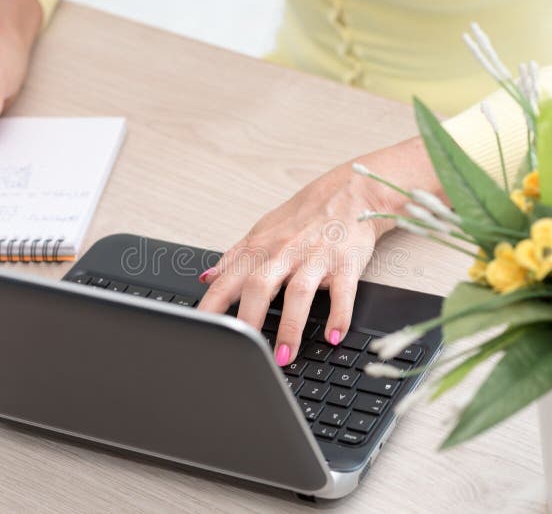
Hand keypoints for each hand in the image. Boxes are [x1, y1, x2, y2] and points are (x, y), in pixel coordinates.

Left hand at [197, 138, 440, 364]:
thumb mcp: (263, 231)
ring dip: (290, 328)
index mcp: (261, 249)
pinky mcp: (345, 263)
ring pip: (299, 293)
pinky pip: (342, 292)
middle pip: (259, 287)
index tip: (201, 330)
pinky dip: (339, 315)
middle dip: (249, 320)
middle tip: (244, 353)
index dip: (212, 305)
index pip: (229, 280)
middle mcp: (285, 253)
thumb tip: (207, 278)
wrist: (350, 193)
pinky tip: (333, 337)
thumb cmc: (304, 216)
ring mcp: (315, 258)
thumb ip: (235, 257)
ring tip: (283, 357)